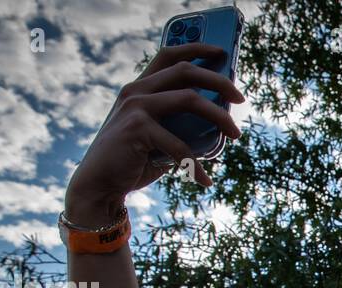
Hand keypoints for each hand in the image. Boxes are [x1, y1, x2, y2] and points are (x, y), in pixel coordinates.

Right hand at [64, 42, 244, 223]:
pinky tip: (204, 181)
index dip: (197, 49)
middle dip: (219, 81)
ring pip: (189, 99)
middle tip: (241, 98)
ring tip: (236, 134)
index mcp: (141, 87)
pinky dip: (196, 165)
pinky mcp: (137, 129)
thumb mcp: (158, 135)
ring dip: (219, 116)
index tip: (222, 54)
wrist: (100, 184)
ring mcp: (135, 107)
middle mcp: (136, 90)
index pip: (169, 55)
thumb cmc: (135, 160)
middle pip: (185, 71)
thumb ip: (178, 123)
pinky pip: (179, 145)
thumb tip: (219, 121)